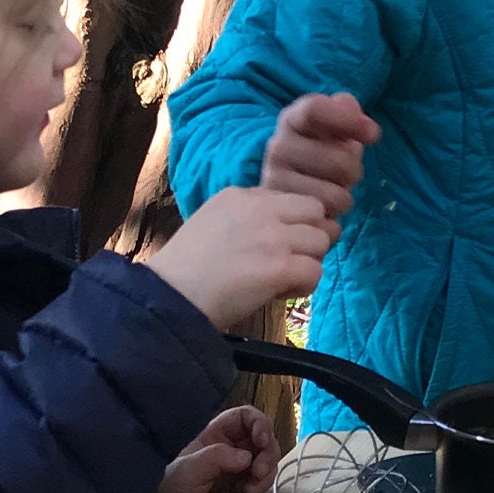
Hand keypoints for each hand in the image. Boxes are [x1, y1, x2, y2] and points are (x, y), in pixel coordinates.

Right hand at [143, 186, 336, 328]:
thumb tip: (282, 227)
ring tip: (283, 279)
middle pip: (316, 211)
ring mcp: (273, 237)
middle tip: (292, 260)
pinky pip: (316, 271)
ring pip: (322, 241)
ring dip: (309, 262)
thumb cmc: (186, 269)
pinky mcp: (280, 266)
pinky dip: (304, 286)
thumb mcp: (212, 221)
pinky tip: (280, 293)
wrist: (171, 296)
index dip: (293, 222)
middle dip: (311, 236)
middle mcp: (261, 209)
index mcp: (241, 195)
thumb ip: (247, 217)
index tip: (277, 245)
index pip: (292, 198)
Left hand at [145, 403, 278, 492]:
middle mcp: (233, 450)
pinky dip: (263, 488)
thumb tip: (246, 457)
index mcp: (216, 436)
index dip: (258, 422)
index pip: (244, 417)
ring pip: (269, 461)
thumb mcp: (187, 471)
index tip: (261, 440)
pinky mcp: (248, 492)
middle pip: (264, 438)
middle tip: (258, 471)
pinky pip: (266, 484)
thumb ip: (215, 458)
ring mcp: (242, 472)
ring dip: (267, 472)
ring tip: (249, 490)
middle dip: (267, 452)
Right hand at [262, 91, 378, 219]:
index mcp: (291, 120)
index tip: (373, 134)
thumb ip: (345, 114)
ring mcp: (275, 181)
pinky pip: (327, 221)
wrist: (282, 193)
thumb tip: (352, 109)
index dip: (348, 120)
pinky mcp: (281, 215)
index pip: (315, 110)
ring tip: (331, 192)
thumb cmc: (317, 154)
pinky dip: (333, 219)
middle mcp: (277, 147)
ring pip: (336, 196)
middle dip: (354, 171)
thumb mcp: (332, 130)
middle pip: (340, 161)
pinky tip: (322, 211)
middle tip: (344, 174)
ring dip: (344, 198)